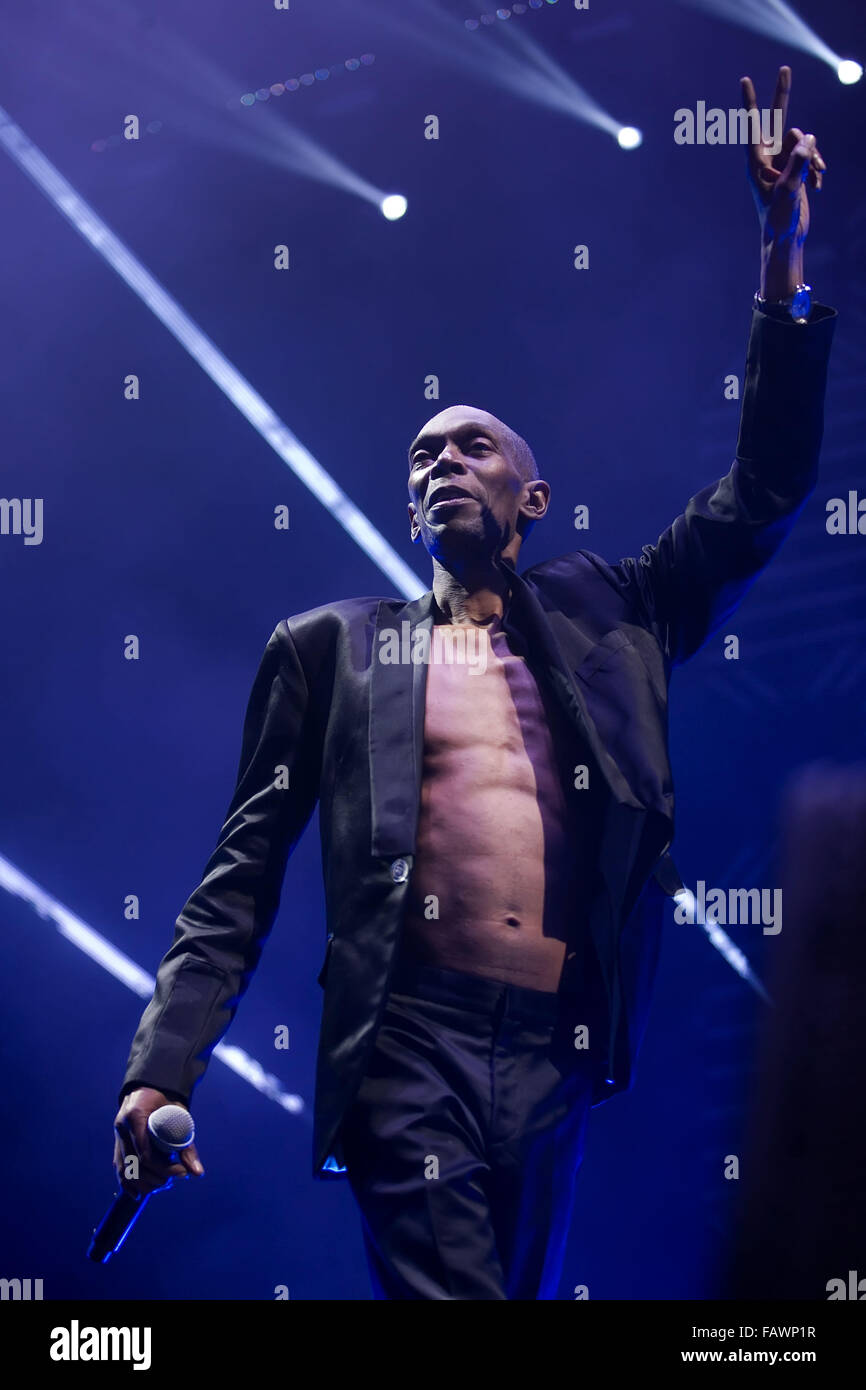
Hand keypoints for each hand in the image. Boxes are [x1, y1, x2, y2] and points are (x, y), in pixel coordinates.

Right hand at [113, 1087, 203, 1197]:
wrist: (149, 1087)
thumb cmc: (167, 1100)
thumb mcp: (180, 1115)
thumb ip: (187, 1144)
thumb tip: (197, 1173)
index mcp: (135, 1116)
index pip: (145, 1153)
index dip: (163, 1168)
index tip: (180, 1172)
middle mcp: (122, 1128)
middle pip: (135, 1164)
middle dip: (155, 1178)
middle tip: (174, 1180)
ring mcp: (117, 1137)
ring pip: (125, 1170)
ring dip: (144, 1183)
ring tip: (163, 1184)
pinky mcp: (117, 1145)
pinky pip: (119, 1168)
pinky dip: (127, 1184)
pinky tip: (138, 1195)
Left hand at [740, 66, 825, 298]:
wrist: (786, 237)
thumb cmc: (779, 218)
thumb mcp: (788, 191)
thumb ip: (798, 164)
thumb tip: (808, 138)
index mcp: (756, 162)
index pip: (752, 125)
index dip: (750, 102)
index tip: (744, 80)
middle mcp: (767, 158)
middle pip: (777, 119)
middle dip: (782, 96)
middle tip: (784, 69)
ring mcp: (783, 162)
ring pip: (802, 140)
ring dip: (813, 155)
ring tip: (817, 176)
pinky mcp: (795, 168)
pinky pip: (811, 155)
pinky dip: (816, 167)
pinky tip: (818, 185)